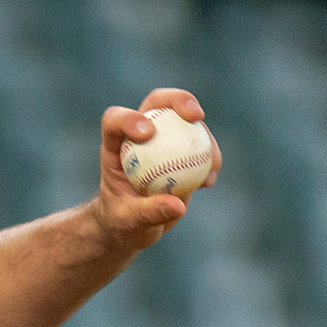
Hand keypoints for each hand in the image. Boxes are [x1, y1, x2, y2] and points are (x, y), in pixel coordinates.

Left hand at [94, 88, 221, 250]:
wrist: (133, 226)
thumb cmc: (120, 222)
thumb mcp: (128, 222)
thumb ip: (149, 212)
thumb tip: (178, 205)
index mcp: (115, 146)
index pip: (116, 120)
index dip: (130, 118)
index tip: (148, 133)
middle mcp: (139, 136)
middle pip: (157, 103)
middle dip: (178, 99)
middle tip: (196, 115)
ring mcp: (164, 140)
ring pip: (186, 122)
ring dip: (204, 135)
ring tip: (211, 165)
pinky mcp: (183, 151)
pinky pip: (202, 146)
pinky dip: (210, 158)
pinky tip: (210, 181)